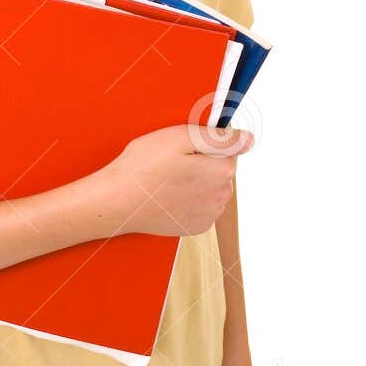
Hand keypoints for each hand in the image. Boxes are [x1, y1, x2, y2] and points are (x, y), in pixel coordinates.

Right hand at [99, 122, 254, 237]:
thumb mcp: (180, 138)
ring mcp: (209, 215)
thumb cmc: (143, 167)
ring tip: (167, 180)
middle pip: (220, 169)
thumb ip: (220, 138)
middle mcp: (222, 197)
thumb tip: (249, 140)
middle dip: (202, 163)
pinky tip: (169, 196)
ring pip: (211, 188)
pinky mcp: (195, 227)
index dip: (205, 143)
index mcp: (223, 172)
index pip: (228, 147)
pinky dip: (189, 200)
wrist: (117, 203)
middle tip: (171, 162)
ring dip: (196, 182)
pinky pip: (201, 206)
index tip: (182, 148)